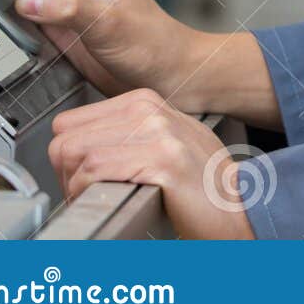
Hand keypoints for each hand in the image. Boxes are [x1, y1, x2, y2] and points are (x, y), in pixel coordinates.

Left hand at [48, 89, 256, 238]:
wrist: (238, 202)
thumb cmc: (200, 181)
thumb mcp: (161, 141)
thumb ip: (123, 134)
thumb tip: (75, 147)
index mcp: (144, 101)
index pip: (68, 123)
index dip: (67, 157)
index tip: (80, 178)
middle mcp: (149, 110)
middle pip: (65, 139)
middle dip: (65, 175)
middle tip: (85, 196)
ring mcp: (157, 132)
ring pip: (75, 153)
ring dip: (75, 188)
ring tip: (96, 200)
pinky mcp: (161, 160)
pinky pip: (95, 171)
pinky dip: (88, 193)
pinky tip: (108, 200)